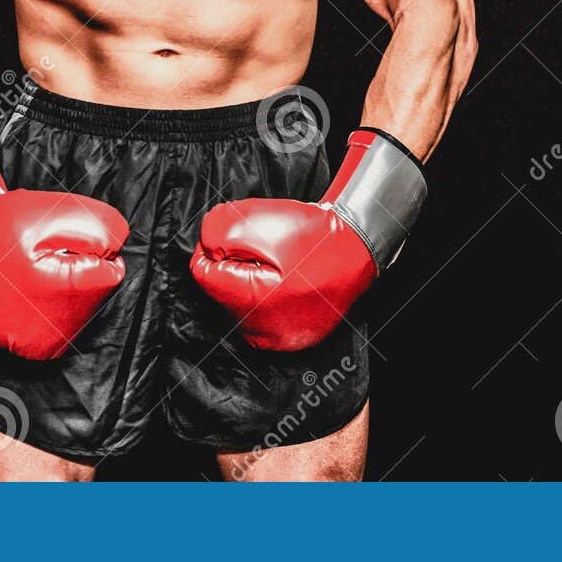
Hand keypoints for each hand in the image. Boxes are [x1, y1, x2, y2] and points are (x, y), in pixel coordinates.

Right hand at [0, 189, 128, 360]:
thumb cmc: (5, 224)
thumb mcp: (59, 212)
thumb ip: (101, 228)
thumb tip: (119, 246)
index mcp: (58, 301)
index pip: (111, 274)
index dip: (91, 248)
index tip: (61, 242)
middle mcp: (47, 338)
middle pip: (96, 296)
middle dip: (80, 270)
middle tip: (43, 256)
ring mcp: (33, 347)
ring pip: (80, 308)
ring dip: (67, 286)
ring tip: (33, 271)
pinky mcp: (23, 347)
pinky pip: (58, 319)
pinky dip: (52, 300)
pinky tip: (28, 285)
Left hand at [189, 198, 375, 351]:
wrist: (359, 247)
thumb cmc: (312, 235)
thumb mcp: (255, 219)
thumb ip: (217, 231)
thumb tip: (206, 247)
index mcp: (249, 305)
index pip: (202, 273)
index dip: (218, 245)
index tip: (243, 235)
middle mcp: (261, 334)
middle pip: (221, 292)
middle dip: (235, 265)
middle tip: (268, 248)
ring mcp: (280, 341)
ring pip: (240, 305)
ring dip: (250, 280)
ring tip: (282, 264)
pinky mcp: (294, 339)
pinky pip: (264, 316)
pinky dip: (268, 295)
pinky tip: (289, 279)